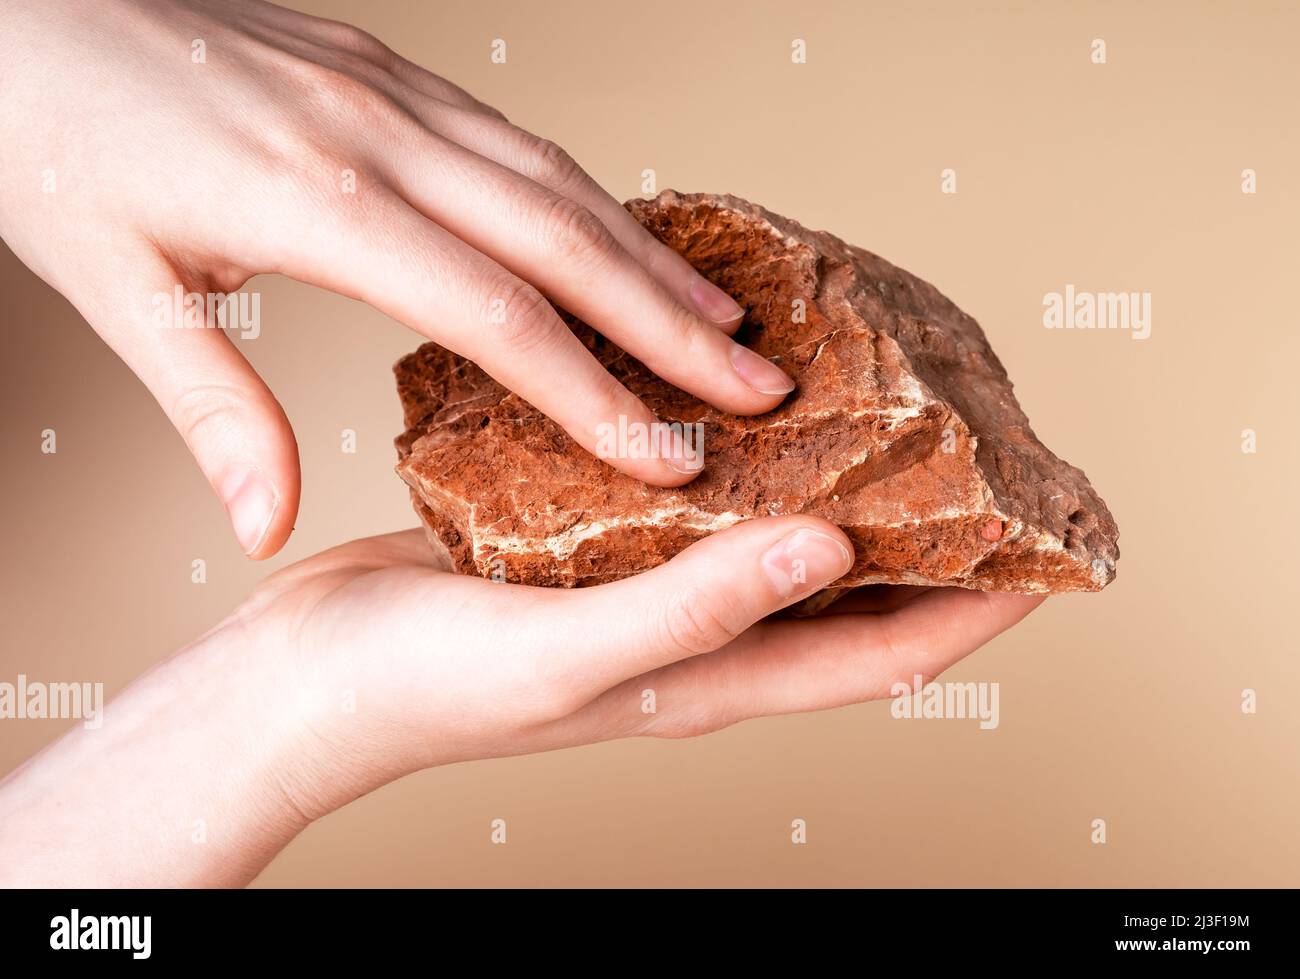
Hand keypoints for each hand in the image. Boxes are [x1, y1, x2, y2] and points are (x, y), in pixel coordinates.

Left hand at [0, 0, 794, 557]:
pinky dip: (589, 195)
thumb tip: (269, 522)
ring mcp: (389, 90)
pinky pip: (517, 138)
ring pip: (558, 178)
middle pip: (565, 239)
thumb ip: (208, 404)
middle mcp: (377, 133)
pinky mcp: (384, 70)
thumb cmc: (46, 131)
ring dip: (651, 254)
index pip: (496, 315)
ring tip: (724, 317)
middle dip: (673, 323)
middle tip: (760, 384)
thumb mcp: (109, 281)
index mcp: (315, 198)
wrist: (16, 0)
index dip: (593, 394)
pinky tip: (623, 234)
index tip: (669, 456)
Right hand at [0, 516, 1040, 885]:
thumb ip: (696, 610)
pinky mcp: (596, 550)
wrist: (308, 677)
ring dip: (839, 492)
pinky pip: (699, 503)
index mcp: (710, 681)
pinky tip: (737, 404)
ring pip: (777, 542)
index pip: (883, 657)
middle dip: (929, 547)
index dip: (977, 613)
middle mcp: (697, 641)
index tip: (1048, 553)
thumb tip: (827, 552)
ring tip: (883, 416)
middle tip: (979, 466)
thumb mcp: (570, 657)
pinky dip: (741, 461)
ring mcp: (649, 595)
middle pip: (849, 598)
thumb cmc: (424, 689)